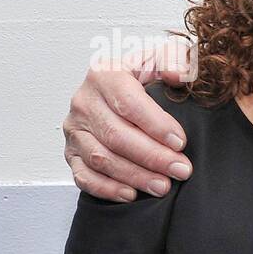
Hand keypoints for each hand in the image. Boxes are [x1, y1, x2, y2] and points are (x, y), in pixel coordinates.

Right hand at [64, 48, 194, 199]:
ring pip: (101, 158)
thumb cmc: (144, 78)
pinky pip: (83, 176)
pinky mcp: (71, 153)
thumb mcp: (160, 60)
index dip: (155, 125)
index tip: (180, 142)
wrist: (118, 92)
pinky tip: (131, 194)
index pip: (128, 102)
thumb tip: (179, 74)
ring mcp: (75, 129)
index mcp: (104, 74)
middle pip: (116, 135)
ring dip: (134, 176)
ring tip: (163, 186)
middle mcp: (84, 101)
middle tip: (181, 170)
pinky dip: (107, 188)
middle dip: (152, 156)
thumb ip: (174, 59)